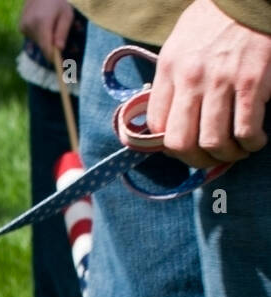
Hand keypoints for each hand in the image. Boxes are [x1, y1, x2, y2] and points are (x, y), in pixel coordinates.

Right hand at [18, 0, 74, 61]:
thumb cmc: (57, 1)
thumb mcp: (66, 14)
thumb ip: (62, 32)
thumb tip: (59, 49)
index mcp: (42, 22)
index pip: (46, 47)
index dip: (53, 57)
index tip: (59, 64)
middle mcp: (30, 26)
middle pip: (42, 45)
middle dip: (51, 44)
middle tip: (59, 35)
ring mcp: (23, 27)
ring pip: (37, 41)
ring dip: (45, 38)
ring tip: (49, 22)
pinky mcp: (21, 27)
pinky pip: (32, 36)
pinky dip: (38, 33)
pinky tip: (41, 21)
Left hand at [148, 0, 270, 166]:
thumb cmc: (214, 21)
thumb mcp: (178, 45)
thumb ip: (170, 80)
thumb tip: (165, 117)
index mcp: (169, 70)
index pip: (156, 126)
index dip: (169, 145)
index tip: (185, 147)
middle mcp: (190, 79)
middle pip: (180, 142)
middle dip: (195, 160)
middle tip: (209, 159)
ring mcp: (221, 82)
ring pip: (212, 142)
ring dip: (225, 156)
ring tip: (235, 151)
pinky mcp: (251, 82)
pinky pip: (245, 129)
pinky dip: (250, 143)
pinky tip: (255, 140)